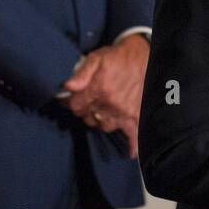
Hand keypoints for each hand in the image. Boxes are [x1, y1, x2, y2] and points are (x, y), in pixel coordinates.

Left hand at [61, 32, 148, 157]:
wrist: (141, 55)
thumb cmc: (116, 57)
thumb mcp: (96, 58)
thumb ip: (81, 73)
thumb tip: (67, 87)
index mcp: (98, 89)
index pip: (75, 106)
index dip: (69, 103)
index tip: (70, 99)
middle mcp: (110, 104)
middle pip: (87, 117)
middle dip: (84, 110)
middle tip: (86, 101)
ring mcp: (123, 111)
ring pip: (103, 126)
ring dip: (99, 119)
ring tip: (100, 110)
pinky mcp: (135, 114)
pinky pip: (134, 134)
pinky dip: (133, 145)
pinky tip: (131, 153)